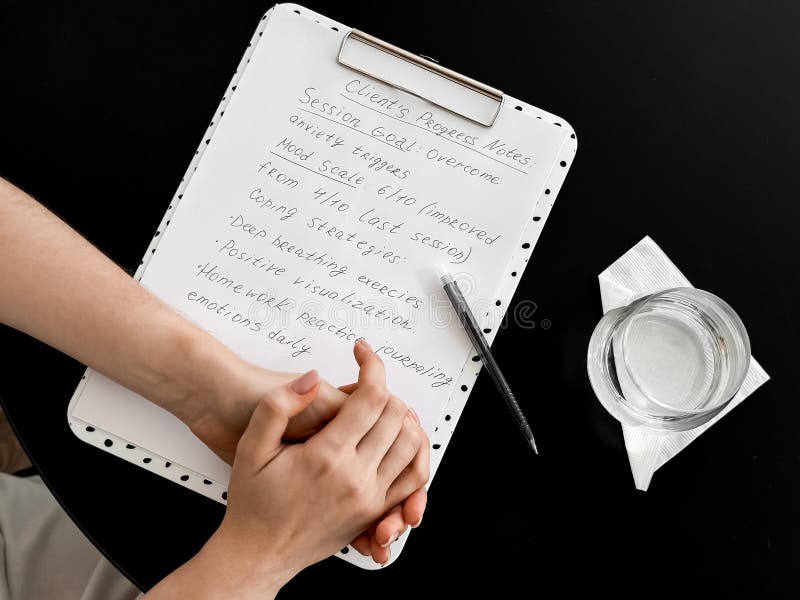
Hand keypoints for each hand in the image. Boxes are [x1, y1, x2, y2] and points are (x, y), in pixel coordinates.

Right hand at [147, 340, 428, 597]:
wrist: (258, 553)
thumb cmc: (253, 502)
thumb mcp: (251, 447)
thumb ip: (278, 406)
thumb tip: (312, 378)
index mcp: (327, 457)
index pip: (371, 397)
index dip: (372, 365)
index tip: (363, 352)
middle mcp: (355, 478)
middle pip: (397, 416)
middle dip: (386, 389)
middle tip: (367, 381)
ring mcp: (370, 498)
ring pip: (411, 444)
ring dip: (403, 417)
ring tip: (382, 405)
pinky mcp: (374, 512)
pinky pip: (412, 477)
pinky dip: (413, 452)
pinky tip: (396, 438)